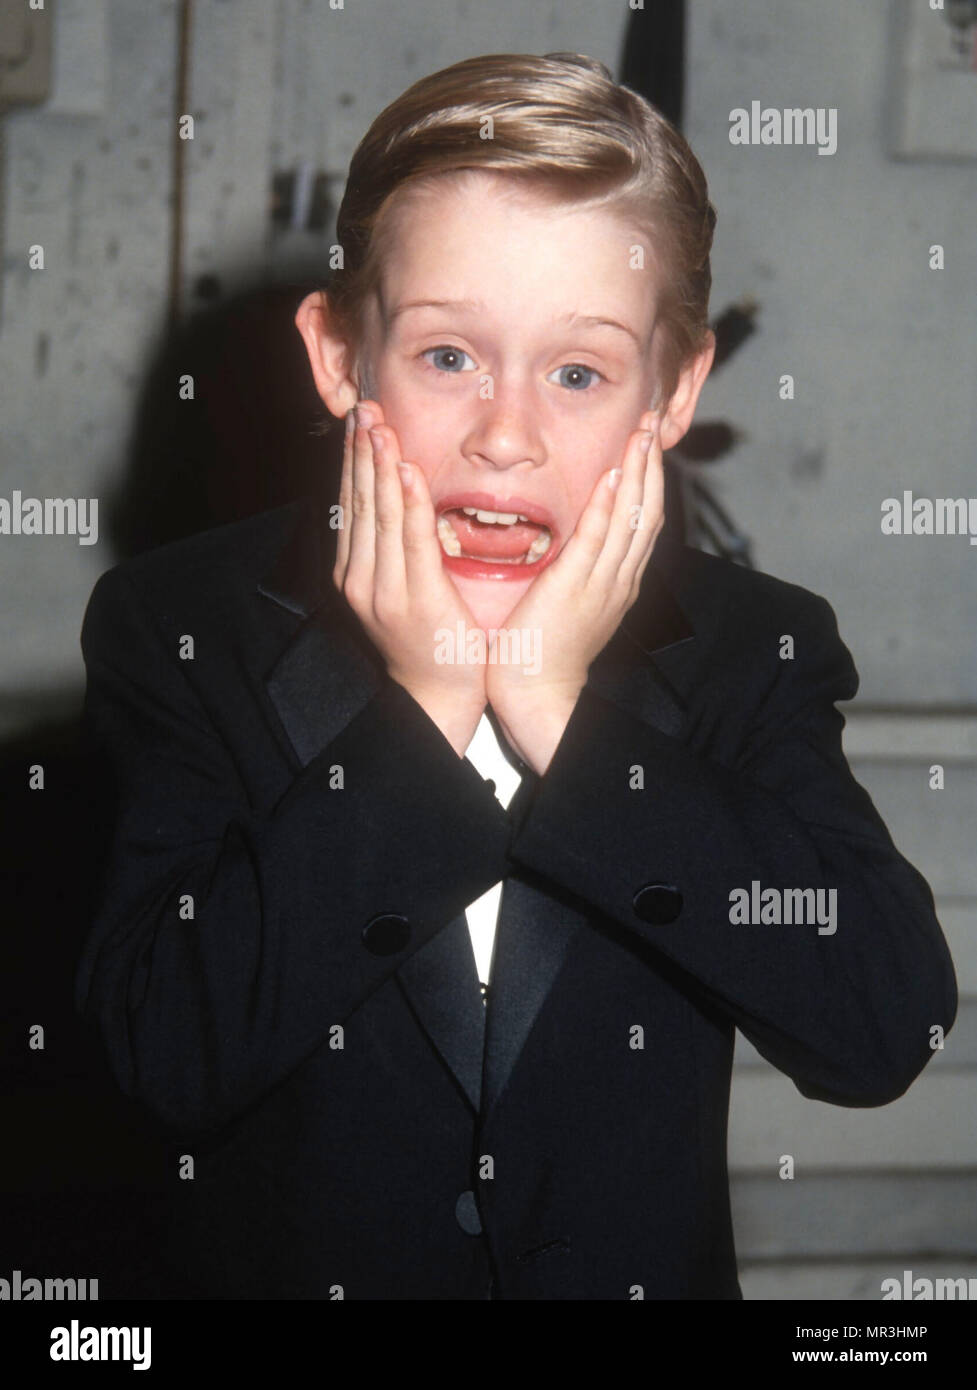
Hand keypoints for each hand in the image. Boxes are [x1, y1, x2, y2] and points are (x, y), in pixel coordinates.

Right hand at [334, 401, 485, 755]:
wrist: (438, 693)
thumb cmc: (428, 639)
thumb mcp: (401, 587)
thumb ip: (396, 547)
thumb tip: (398, 498)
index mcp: (354, 572)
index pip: (350, 504)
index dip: (353, 459)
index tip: (358, 420)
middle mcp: (360, 577)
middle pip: (358, 502)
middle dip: (361, 451)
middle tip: (365, 406)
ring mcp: (383, 589)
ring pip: (378, 515)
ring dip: (378, 466)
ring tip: (379, 425)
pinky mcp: (415, 598)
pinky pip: (411, 542)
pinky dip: (407, 503)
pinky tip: (406, 472)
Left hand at [487, 418, 663, 773]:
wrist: (537, 693)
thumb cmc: (541, 652)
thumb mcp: (569, 603)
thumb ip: (576, 570)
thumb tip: (574, 541)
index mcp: (618, 582)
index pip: (643, 521)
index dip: (649, 479)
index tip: (646, 443)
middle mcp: (619, 579)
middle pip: (648, 511)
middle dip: (651, 464)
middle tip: (652, 421)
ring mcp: (602, 583)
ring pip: (631, 518)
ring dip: (638, 472)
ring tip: (642, 432)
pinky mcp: (575, 588)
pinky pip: (598, 540)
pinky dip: (610, 506)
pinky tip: (614, 476)